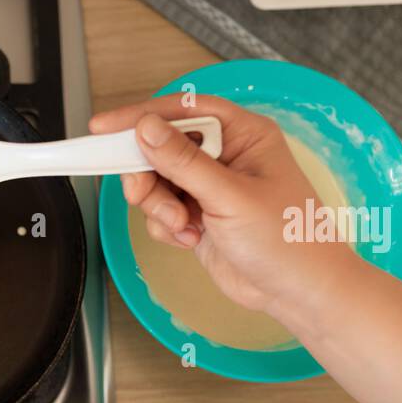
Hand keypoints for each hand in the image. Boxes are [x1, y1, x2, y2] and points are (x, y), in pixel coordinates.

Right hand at [90, 94, 359, 316]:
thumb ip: (184, 162)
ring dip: (159, 207)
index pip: (181, 110)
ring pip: (156, 182)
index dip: (140, 116)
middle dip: (147, 174)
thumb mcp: (230, 196)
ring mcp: (208, 187)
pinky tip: (190, 239)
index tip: (103, 128)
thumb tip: (145, 128)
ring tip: (183, 226)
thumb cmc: (286, 239)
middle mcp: (224, 155)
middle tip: (143, 195)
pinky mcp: (198, 215)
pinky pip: (161, 210)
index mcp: (242, 134)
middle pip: (160, 147)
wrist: (297, 292)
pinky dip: (166, 226)